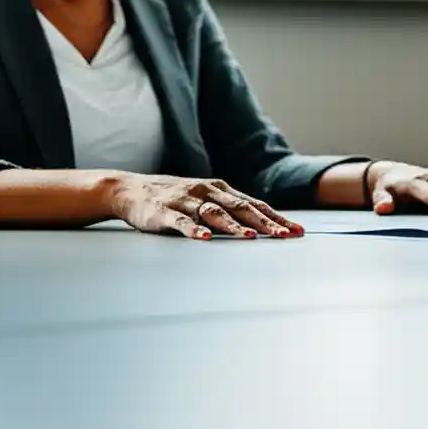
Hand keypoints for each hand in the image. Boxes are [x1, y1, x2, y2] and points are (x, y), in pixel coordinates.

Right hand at [104, 173, 303, 240]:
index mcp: (221, 190)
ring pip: (214, 213)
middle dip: (265, 223)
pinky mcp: (164, 212)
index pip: (255, 205)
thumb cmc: (175, 199)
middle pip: (241, 208)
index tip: (297, 231)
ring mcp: (185, 201)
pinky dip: (194, 230)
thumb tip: (263, 224)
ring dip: (234, 226)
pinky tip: (206, 238)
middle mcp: (207, 192)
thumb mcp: (207, 199)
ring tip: (251, 238)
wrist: (130, 189)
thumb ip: (230, 209)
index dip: (277, 218)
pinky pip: (181, 222)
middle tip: (284, 236)